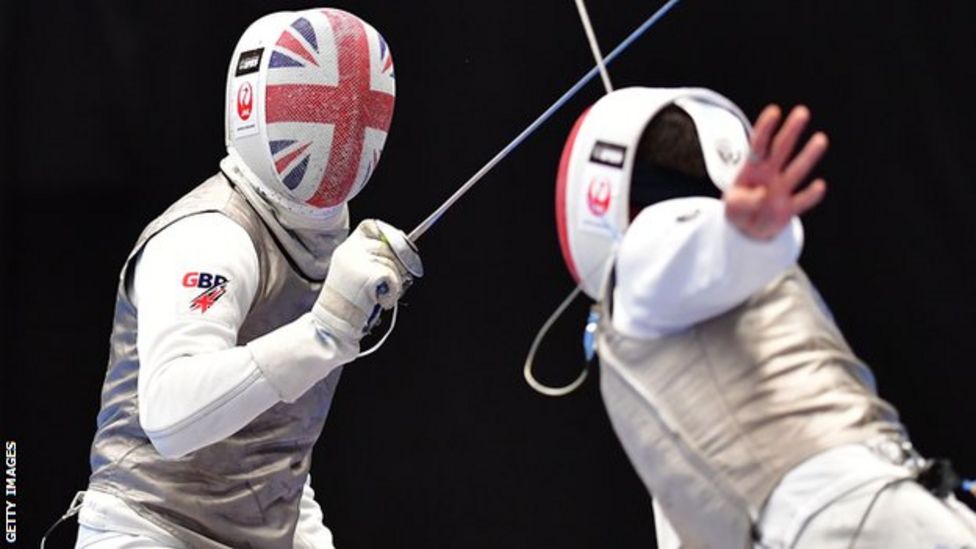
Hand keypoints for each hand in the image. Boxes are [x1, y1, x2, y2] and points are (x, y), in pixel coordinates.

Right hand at [312, 219, 421, 338]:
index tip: (400, 246)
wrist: (334, 325)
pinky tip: (380, 301)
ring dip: (395, 282)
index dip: (389, 234)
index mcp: (346, 249)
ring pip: (394, 262)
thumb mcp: (355, 274)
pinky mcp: (368, 275)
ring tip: (379, 295)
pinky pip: (393, 277)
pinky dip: (393, 292)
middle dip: (398, 264)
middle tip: (390, 283)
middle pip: (389, 244)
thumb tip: (402, 248)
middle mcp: (350, 251)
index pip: (371, 226)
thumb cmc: (349, 304)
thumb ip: (373, 259)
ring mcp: (358, 262)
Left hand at [724, 105, 828, 239]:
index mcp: (753, 168)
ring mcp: (782, 190)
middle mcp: (770, 174)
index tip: (774, 111)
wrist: (747, 230)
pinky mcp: (789, 209)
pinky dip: (810, 195)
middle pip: (781, 150)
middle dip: (791, 131)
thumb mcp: (732, 208)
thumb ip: (744, 201)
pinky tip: (819, 186)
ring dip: (808, 155)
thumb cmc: (739, 210)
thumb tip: (763, 194)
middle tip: (802, 112)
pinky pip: (801, 201)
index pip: (759, 145)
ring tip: (820, 139)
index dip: (765, 128)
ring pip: (796, 170)